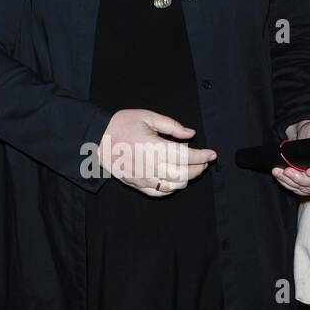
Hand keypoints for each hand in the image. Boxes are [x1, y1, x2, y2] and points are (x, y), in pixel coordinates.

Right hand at [98, 108, 216, 196]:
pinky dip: (172, 188)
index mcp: (154, 147)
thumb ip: (171, 126)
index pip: (186, 156)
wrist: (97, 138)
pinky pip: (159, 192)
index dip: (202, 156)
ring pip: (174, 186)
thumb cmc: (121, 124)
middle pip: (183, 174)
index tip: (212, 154)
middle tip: (204, 161)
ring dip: (187, 179)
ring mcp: (144, 178)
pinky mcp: (137, 184)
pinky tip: (176, 180)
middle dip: (198, 168)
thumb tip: (190, 133)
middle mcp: (151, 166)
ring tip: (193, 170)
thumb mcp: (147, 116)